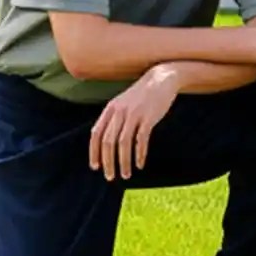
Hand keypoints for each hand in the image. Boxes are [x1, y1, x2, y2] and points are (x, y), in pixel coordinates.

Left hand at [89, 66, 178, 180]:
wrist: (162, 78)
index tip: (95, 167)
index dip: (94, 152)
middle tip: (110, 177)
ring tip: (126, 174)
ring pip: (123, 143)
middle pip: (108, 141)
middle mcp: (119, 111)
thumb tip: (105, 140)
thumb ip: (114, 118)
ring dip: (123, 162)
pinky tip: (140, 164)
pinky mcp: (149, 118)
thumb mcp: (123, 103)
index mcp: (110, 109)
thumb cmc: (142, 94)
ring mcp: (134, 114)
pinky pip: (141, 140)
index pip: (96, 134)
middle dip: (108, 162)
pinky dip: (139, 154)